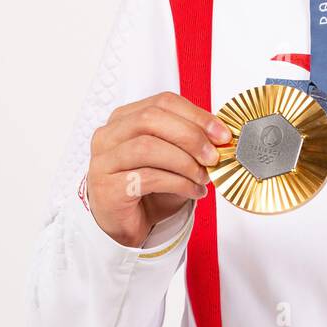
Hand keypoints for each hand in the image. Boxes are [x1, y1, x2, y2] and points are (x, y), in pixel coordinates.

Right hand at [86, 91, 231, 247]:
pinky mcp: (107, 189)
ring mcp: (104, 161)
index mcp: (124, 118)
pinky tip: (193, 191)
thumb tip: (220, 136)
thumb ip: (190, 140)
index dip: (196, 115)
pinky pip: (147, 178)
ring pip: (147, 147)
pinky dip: (179, 183)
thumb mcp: (172, 155)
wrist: (127, 224)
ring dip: (185, 162)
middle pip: (151, 118)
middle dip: (190, 136)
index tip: (222, 134)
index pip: (163, 102)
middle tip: (214, 155)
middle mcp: (109, 135)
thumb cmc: (150, 187)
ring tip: (204, 176)